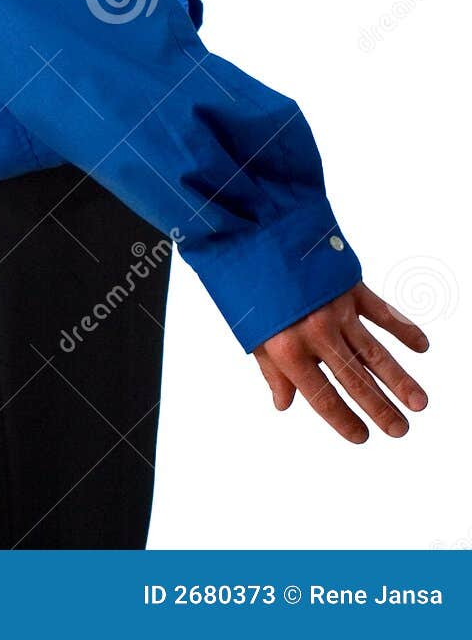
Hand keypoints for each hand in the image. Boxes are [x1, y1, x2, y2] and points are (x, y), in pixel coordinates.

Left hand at [254, 282, 428, 442]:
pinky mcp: (349, 288)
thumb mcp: (250, 331)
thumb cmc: (248, 286)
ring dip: (399, 379)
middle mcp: (316, 333)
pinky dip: (404, 329)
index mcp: (287, 348)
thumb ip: (272, 369)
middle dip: (380, 408)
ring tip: (419, 403)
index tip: (361, 436)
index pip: (321, 396)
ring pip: (375, 353)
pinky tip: (422, 346)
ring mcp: (336, 310)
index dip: (343, 420)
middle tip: (400, 429)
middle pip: (355, 380)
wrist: (251, 233)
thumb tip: (283, 403)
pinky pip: (383, 313)